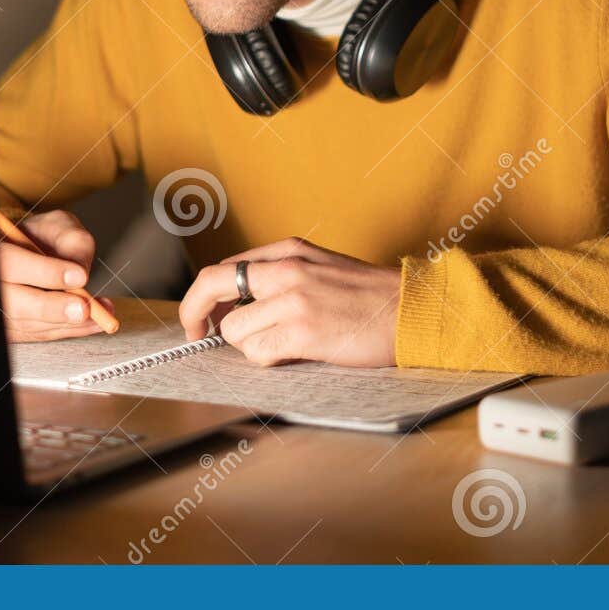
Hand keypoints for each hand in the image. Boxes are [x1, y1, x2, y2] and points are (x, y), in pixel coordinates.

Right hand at [0, 209, 114, 341]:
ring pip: (26, 323)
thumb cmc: (42, 237)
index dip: (45, 272)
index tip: (80, 276)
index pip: (11, 263)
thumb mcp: (58, 226)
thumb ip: (72, 241)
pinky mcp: (12, 327)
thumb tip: (82, 269)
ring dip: (66, 322)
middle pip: (13, 303)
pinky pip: (37, 334)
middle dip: (52, 308)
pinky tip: (90, 322)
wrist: (32, 252)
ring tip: (100, 313)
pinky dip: (67, 330)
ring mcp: (0, 307)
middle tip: (84, 308)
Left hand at [179, 237, 400, 367]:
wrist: (411, 310)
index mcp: (289, 250)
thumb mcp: (322, 267)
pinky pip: (257, 352)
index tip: (200, 317)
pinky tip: (294, 353)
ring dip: (251, 345)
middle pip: (212, 286)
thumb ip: (280, 274)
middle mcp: (286, 268)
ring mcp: (293, 299)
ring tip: (285, 345)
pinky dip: (267, 359)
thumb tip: (236, 300)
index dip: (201, 296)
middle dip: (196, 316)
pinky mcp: (303, 330)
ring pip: (234, 329)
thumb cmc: (370, 297)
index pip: (223, 267)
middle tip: (199, 336)